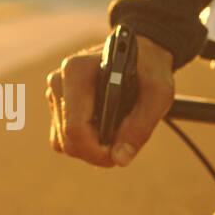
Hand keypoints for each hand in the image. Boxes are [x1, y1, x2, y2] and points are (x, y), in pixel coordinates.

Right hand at [45, 35, 175, 166]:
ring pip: (63, 143)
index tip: (117, 154)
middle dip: (94, 153)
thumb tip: (119, 160)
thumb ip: (141, 126)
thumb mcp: (158, 94)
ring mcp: (55, 93)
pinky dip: (83, 144)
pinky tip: (103, 131)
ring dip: (89, 149)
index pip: (74, 127)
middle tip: (122, 148)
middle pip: (67, 139)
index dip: (96, 151)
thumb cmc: (150, 69)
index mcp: (77, 72)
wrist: (142, 54)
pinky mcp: (57, 105)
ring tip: (116, 136)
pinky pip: (61, 140)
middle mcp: (59, 81)